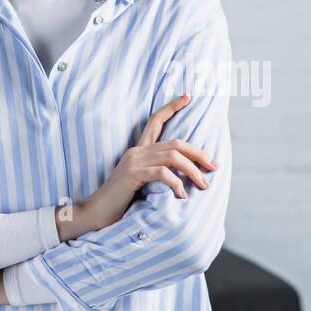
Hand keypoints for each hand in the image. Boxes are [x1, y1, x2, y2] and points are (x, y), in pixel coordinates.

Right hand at [75, 94, 219, 233]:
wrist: (96, 213)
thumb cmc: (121, 202)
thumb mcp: (142, 183)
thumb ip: (157, 174)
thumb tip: (184, 178)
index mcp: (139, 150)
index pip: (156, 121)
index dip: (172, 107)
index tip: (188, 96)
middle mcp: (137, 151)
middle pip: (175, 142)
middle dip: (199, 153)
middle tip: (214, 166)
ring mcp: (134, 161)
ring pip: (173, 156)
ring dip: (193, 170)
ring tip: (203, 185)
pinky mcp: (132, 174)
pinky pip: (162, 173)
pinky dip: (176, 183)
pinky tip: (181, 196)